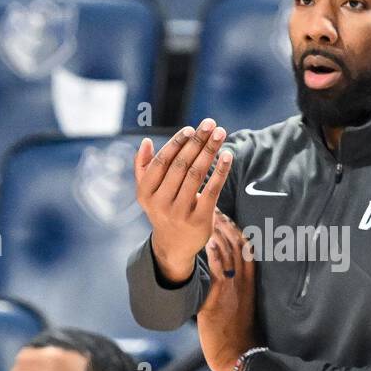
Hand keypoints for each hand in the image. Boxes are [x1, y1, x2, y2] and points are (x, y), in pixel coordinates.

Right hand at [133, 119, 232, 283]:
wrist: (174, 246)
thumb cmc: (162, 208)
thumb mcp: (147, 192)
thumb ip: (143, 167)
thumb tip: (145, 141)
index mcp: (145, 192)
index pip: (162, 162)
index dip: (176, 143)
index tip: (190, 129)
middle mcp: (160, 203)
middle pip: (181, 165)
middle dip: (197, 142)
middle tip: (211, 124)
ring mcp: (180, 213)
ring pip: (196, 175)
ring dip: (210, 151)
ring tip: (221, 134)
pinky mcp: (200, 220)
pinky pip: (212, 191)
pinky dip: (221, 171)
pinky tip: (228, 156)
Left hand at [198, 211, 257, 370]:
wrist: (241, 356)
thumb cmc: (242, 338)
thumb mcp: (246, 312)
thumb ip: (240, 294)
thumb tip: (231, 284)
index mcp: (251, 285)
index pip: (247, 251)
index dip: (238, 232)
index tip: (229, 218)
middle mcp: (243, 284)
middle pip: (237, 246)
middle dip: (226, 226)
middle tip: (216, 209)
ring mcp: (231, 290)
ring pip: (227, 254)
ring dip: (217, 233)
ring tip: (208, 217)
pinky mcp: (217, 299)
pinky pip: (216, 271)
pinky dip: (212, 254)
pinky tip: (204, 240)